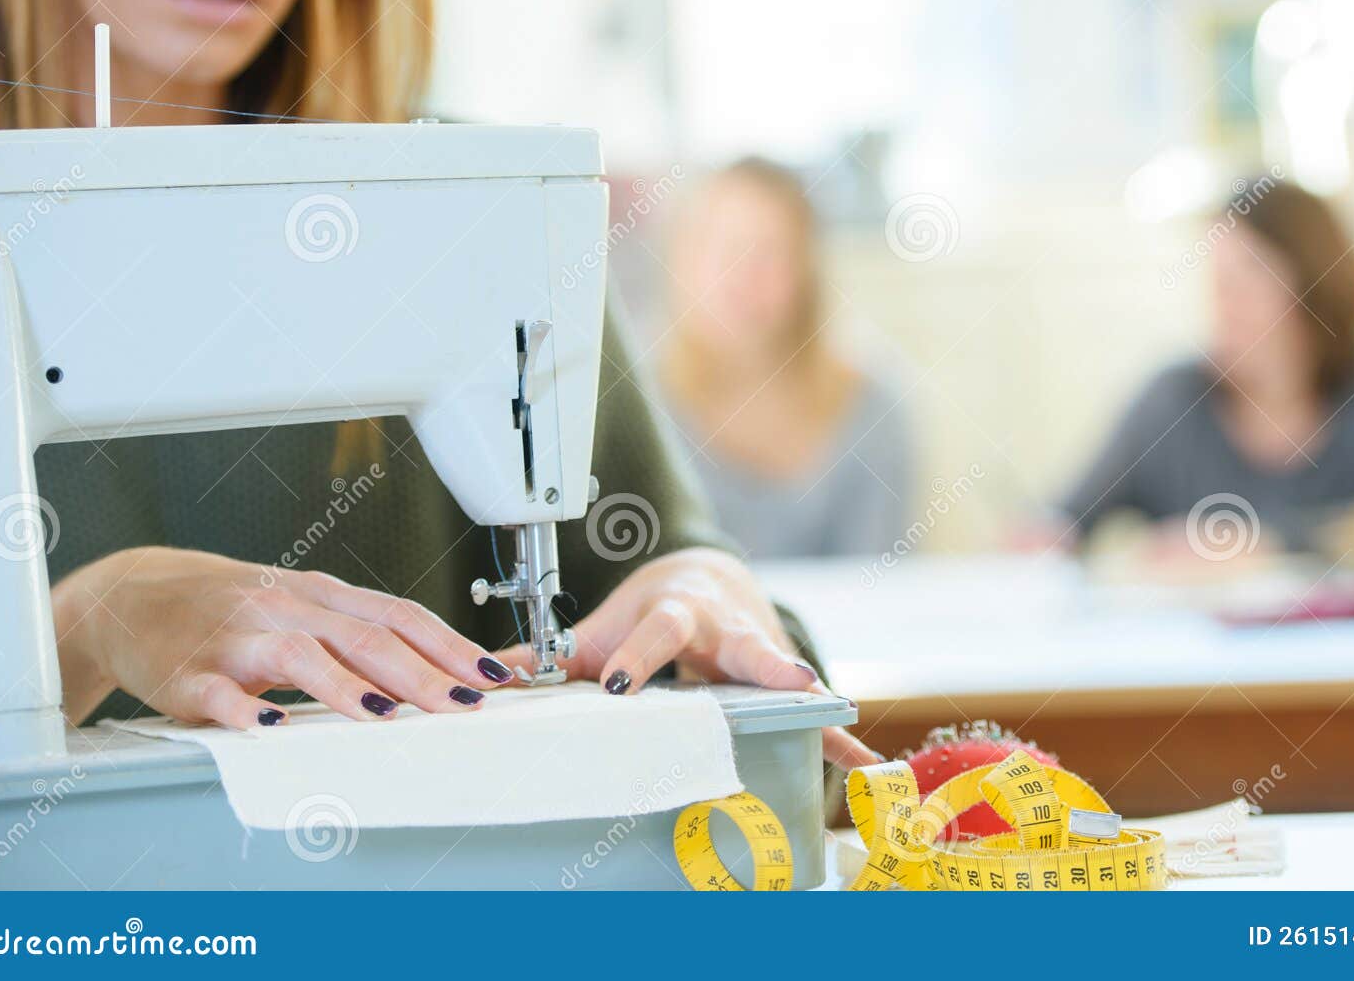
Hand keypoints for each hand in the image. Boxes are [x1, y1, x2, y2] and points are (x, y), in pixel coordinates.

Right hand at [53, 546, 512, 729]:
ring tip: (385, 715)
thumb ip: (365, 638)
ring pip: (300, 654)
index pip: (401, 615)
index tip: (494, 674)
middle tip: (463, 703)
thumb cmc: (234, 610)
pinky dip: (249, 709)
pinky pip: (221, 692)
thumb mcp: (304, 611)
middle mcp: (287, 609)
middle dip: (421, 672)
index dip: (451, 644)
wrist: (132, 596)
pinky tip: (272, 726)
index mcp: (323, 597)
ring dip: (346, 686)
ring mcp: (238, 638)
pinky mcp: (189, 672)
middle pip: (364, 636)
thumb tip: (442, 671)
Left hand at [492, 547, 877, 768]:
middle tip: (785, 680)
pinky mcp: (781, 681)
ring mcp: (758, 651)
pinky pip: (813, 716)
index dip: (639, 658)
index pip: (656, 633)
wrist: (709, 580)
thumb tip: (487, 679)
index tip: (623, 688)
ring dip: (811, 697)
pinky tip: (867, 773)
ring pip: (783, 670)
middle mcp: (723, 628)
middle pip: (739, 643)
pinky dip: (836, 744)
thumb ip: (552, 657)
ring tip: (835, 712)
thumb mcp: (603, 628)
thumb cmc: (651, 613)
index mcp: (674, 612)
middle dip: (759, 661)